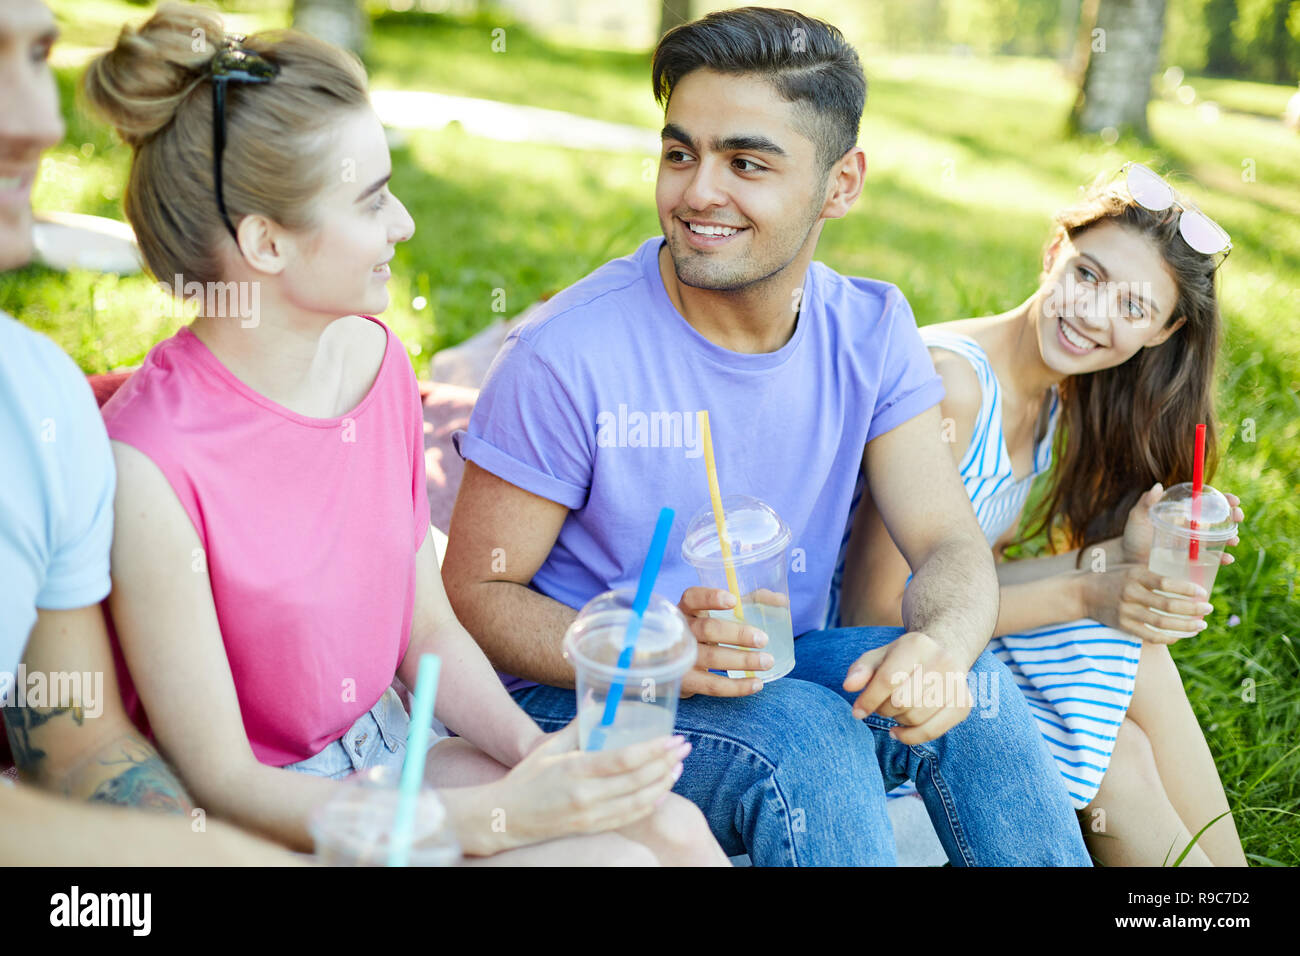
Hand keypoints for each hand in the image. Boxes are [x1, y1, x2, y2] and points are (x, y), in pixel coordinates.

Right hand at [475, 718, 689, 853]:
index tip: (673, 738)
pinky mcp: (591, 829)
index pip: (624, 760)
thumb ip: (577, 725)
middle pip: (638, 780)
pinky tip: (661, 792)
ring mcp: (590, 815)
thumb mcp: (548, 748)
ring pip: (639, 802)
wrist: (504, 817)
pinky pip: (629, 818)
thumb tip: (595, 699)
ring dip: (663, 784)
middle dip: (667, 763)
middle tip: (684, 748)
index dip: (653, 749)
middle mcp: (585, 795)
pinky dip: (649, 805)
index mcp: (574, 769)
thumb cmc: (525, 778)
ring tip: (678, 767)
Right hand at [676, 587, 772, 697]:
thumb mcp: (719, 614)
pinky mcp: (686, 681)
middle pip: (707, 629)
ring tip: (767, 661)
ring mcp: (680, 657)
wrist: (675, 665)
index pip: (693, 598)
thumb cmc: (705, 632)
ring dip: (742, 660)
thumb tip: (781, 600)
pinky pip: (712, 685)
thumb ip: (749, 602)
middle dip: (737, 634)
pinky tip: (756, 684)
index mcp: (687, 609)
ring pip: (711, 658)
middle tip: (763, 639)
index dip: (711, 598)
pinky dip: (737, 687)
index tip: (734, 600)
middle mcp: (680, 631)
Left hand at [841, 631, 975, 744]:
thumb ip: (860, 670)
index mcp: (917, 645)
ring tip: (893, 711)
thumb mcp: (878, 657)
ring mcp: (957, 683)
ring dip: (897, 720)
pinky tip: (898, 731)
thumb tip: (848, 686)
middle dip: (883, 709)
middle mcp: (942, 661)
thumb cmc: (902, 659)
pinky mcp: (964, 704)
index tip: (857, 712)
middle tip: (879, 706)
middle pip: (902, 701)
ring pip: (916, 718)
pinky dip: (911, 737)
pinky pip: (933, 732)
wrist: (943, 652)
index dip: (868, 699)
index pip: (889, 679)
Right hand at [1081, 564, 1213, 644]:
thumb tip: (1184, 580)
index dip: (1187, 589)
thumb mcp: (1130, 568)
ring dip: (1185, 626)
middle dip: (1192, 609)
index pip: (1165, 583)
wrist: (1081, 593)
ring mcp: (1126, 611)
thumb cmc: (1112, 577)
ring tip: (1201, 625)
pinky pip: (1149, 635)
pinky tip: (1180, 637)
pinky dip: (1167, 638)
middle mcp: (1130, 593)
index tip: (1203, 592)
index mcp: (1134, 575)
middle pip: (1167, 605)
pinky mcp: (1122, 625)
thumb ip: (1152, 574)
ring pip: (1161, 623)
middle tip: (1209, 609)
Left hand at [1121, 483, 1244, 565]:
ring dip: (1231, 537)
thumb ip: (1146, 503)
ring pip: (1219, 538)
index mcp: (1183, 512)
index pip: (1207, 502)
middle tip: (1237, 517)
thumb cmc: (1133, 536)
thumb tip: (1158, 486)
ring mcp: (1194, 543)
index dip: (1223, 499)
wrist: (1129, 560)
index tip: (1232, 499)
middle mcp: (1192, 526)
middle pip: (1219, 518)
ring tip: (1233, 540)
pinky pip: (1212, 558)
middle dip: (1233, 516)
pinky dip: (1222, 558)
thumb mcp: (1137, 518)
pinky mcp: (1193, 560)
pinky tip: (1227, 559)